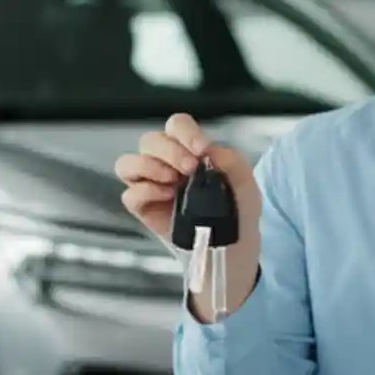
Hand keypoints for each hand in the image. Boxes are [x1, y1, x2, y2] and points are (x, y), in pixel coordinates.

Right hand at [114, 113, 261, 320]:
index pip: (176, 126)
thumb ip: (233, 163)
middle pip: (150, 141)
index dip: (186, 132)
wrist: (232, 248)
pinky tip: (166, 197)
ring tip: (173, 181)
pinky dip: (145, 191)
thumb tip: (211, 150)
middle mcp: (165, 163)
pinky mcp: (143, 208)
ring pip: (128, 163)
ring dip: (149, 166)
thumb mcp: (246, 186)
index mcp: (188, 150)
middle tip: (189, 167)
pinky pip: (130, 194)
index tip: (201, 150)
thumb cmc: (236, 212)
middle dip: (169, 150)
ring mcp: (151, 185)